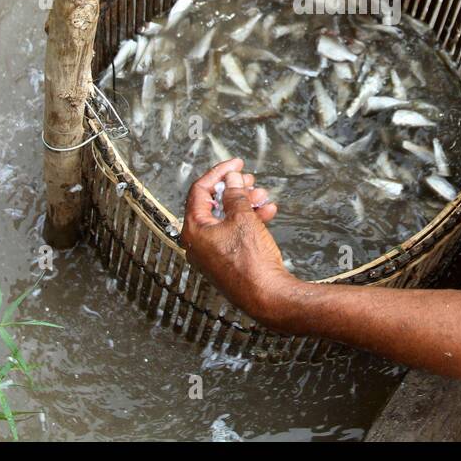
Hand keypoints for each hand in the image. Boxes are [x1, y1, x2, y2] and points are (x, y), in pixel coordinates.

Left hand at [181, 158, 292, 320]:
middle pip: (213, 204)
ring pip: (226, 218)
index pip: (200, 190)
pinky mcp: (226, 261)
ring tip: (263, 197)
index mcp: (193, 230)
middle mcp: (198, 242)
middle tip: (250, 180)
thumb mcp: (242, 218)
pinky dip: (248, 221)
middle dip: (234, 188)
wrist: (267, 297)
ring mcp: (211, 253)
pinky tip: (267, 214)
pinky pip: (234, 233)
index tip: (236, 163)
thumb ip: (234, 194)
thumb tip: (230, 179)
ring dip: (245, 204)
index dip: (219, 172)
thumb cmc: (251, 261)